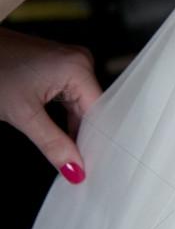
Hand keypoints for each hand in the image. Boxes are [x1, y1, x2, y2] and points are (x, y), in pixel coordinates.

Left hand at [0, 29, 101, 183]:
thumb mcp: (23, 114)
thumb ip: (52, 144)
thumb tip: (75, 168)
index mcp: (78, 68)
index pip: (98, 112)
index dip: (95, 141)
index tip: (93, 166)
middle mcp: (81, 60)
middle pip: (92, 108)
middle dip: (84, 136)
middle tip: (80, 166)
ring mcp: (72, 61)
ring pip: (81, 104)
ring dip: (73, 127)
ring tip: (69, 152)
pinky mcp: (61, 65)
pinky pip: (72, 95)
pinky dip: (65, 115)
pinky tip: (61, 133)